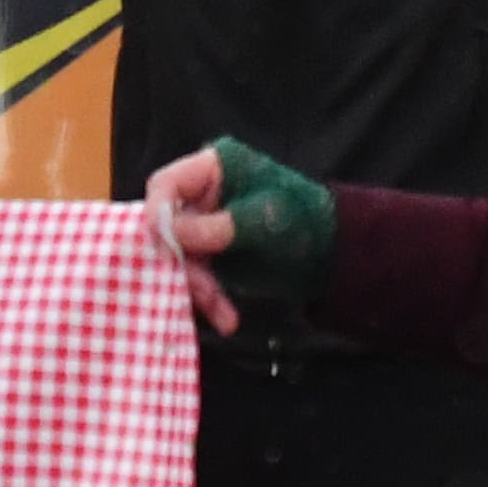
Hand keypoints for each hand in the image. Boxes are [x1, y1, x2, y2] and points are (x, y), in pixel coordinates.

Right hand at [141, 138, 336, 335]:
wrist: (330, 251)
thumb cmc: (300, 220)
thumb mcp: (260, 221)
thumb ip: (214, 227)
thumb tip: (168, 234)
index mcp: (213, 167)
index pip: (165, 185)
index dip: (156, 215)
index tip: (162, 248)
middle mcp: (202, 192)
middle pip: (167, 225)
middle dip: (183, 264)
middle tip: (202, 291)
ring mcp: (205, 223)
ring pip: (180, 257)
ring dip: (199, 288)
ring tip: (226, 316)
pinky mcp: (211, 251)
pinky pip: (197, 274)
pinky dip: (210, 298)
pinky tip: (227, 319)